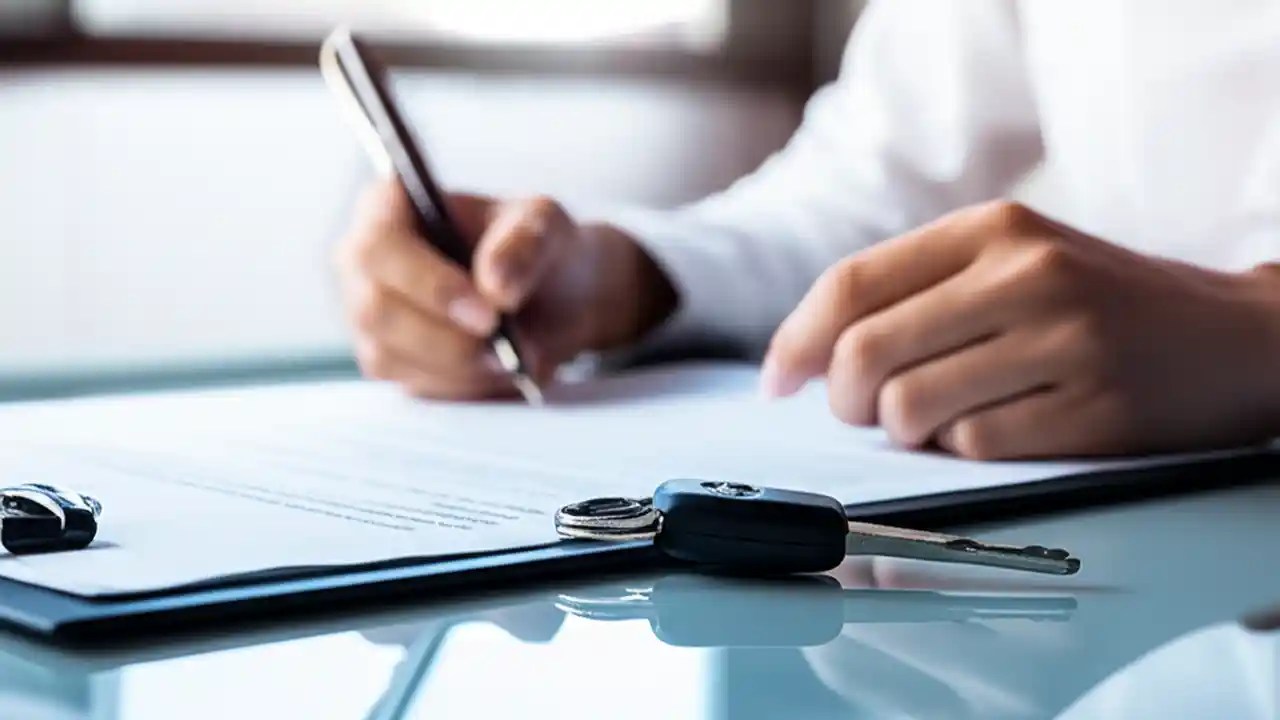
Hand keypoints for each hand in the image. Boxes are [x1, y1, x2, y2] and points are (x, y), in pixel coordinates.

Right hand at [335, 180, 674, 399]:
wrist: (554, 299)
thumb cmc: (536, 248)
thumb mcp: (546, 226)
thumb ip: (525, 242)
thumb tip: (495, 283)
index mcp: (388, 207)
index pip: (378, 248)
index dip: (429, 285)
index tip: (489, 313)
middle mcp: (365, 264)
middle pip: (375, 311)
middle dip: (446, 339)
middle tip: (505, 350)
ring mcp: (370, 317)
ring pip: (390, 357)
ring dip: (459, 367)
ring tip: (513, 357)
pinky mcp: (389, 361)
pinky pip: (412, 385)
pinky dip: (462, 385)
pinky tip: (497, 369)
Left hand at [763, 201, 1279, 458]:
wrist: (1235, 338)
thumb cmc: (1098, 303)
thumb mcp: (1014, 260)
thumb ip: (915, 291)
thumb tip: (805, 358)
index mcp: (993, 228)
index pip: (851, 283)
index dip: (796, 340)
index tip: (776, 382)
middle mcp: (1026, 275)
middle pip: (864, 354)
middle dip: (844, 400)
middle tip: (865, 411)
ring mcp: (1064, 342)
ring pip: (909, 409)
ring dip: (904, 429)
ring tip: (942, 416)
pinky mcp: (1091, 411)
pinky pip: (972, 448)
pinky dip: (965, 451)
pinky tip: (1004, 427)